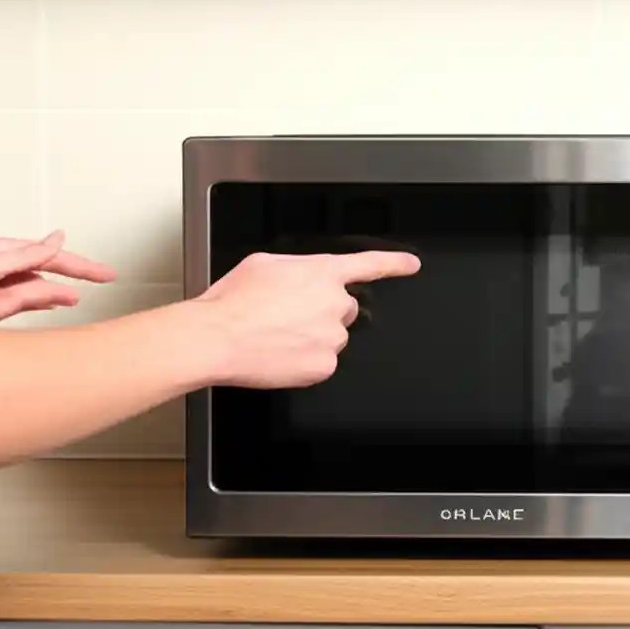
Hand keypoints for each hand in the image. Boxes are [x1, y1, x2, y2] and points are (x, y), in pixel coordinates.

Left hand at [0, 231, 116, 325]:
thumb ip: (25, 256)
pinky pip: (16, 314)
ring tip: (29, 306)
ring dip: (21, 304)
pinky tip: (43, 310)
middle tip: (105, 280)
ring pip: (28, 299)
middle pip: (44, 278)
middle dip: (65, 281)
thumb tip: (58, 238)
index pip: (51, 257)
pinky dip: (25, 313)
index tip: (107, 272)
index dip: (81, 264)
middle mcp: (1, 272)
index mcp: (1, 254)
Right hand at [191, 250, 420, 388]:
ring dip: (313, 336)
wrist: (217, 338)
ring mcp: (332, 336)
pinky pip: (322, 362)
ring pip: (332, 337)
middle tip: (290, 318)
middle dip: (323, 312)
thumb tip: (299, 280)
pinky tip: (280, 354)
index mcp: (322, 272)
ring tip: (277, 336)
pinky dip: (305, 360)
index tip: (411, 265)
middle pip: (345, 308)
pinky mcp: (325, 365)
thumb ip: (295, 270)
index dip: (393, 263)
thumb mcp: (264, 265)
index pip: (369, 265)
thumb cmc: (232, 301)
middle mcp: (335, 302)